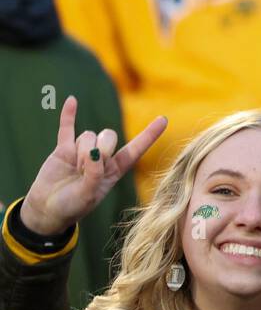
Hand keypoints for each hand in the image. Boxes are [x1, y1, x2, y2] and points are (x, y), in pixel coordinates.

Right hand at [19, 96, 165, 236]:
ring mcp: (82, 151)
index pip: (135, 149)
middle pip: (109, 137)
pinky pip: (67, 127)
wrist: (48, 208)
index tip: (163, 119)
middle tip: (86, 168)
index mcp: (115, 170)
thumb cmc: (72, 206)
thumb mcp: (87, 196)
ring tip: (75, 169)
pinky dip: (69, 114)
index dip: (149, 135)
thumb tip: (94, 153)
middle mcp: (102, 158)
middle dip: (100, 149)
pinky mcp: (63, 149)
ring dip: (81, 150)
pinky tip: (72, 100)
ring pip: (89, 135)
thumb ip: (94, 176)